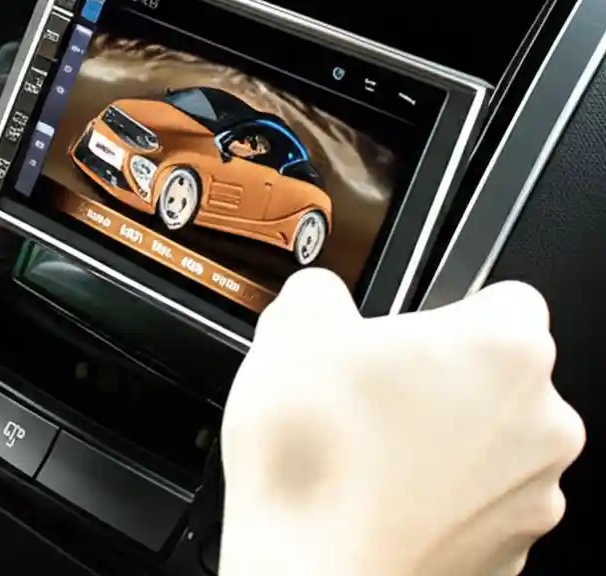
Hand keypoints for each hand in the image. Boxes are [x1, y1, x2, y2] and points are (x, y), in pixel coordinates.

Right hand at [220, 270, 584, 575]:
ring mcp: (532, 492)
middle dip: (437, 379)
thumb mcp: (293, 325)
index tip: (399, 333)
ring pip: (488, 442)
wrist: (309, 573)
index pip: (501, 296)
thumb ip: (321, 289)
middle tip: (366, 393)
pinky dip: (432, 496)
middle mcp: (542, 420)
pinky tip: (373, 495)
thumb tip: (322, 297)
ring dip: (436, 439)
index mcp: (505, 348)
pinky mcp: (508, 548)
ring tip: (362, 450)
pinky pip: (475, 502)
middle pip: (496, 374)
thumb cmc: (316, 460)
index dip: (440, 310)